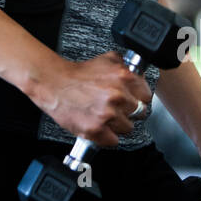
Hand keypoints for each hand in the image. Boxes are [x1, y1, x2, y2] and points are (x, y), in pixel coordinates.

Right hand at [34, 52, 151, 146]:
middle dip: (128, 111)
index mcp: (123, 77)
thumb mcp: (107, 60)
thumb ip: (127, 66)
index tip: (132, 99)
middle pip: (139, 113)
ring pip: (127, 128)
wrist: (54, 84)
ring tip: (104, 115)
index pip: (146, 95)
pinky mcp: (95, 130)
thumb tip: (140, 76)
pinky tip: (99, 125)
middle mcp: (117, 96)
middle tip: (115, 107)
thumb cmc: (78, 74)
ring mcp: (107, 114)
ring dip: (117, 124)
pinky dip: (107, 136)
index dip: (138, 97)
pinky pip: (114, 141)